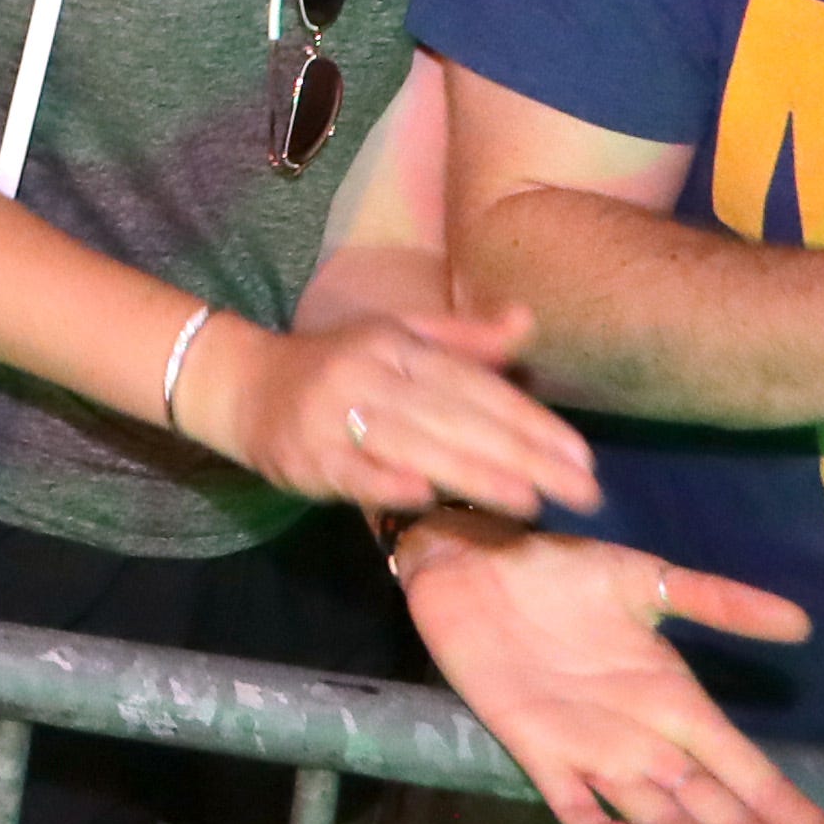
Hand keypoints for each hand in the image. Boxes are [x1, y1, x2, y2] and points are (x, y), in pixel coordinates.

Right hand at [185, 301, 599, 520]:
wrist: (240, 383)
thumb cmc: (337, 368)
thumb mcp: (398, 339)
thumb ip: (465, 340)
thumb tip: (528, 321)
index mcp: (397, 344)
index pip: (476, 385)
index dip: (531, 420)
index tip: (583, 456)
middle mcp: (370, 372)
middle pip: (456, 418)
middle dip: (524, 456)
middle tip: (582, 493)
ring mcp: (334, 413)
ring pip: (414, 444)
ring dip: (473, 473)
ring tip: (531, 502)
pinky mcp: (305, 453)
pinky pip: (351, 470)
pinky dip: (385, 482)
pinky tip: (424, 496)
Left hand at [390, 517, 823, 823]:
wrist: (470, 559)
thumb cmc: (557, 570)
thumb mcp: (643, 577)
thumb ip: (717, 600)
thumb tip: (802, 623)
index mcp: (682, 707)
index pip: (761, 780)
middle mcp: (648, 743)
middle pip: (727, 818)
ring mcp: (593, 752)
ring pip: (663, 821)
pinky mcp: (535, 750)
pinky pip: (572, 806)